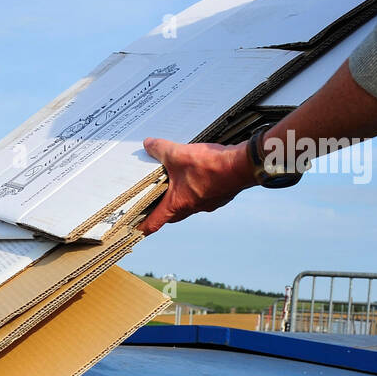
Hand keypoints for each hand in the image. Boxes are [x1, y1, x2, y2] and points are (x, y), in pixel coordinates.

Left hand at [137, 138, 259, 235]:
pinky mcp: (218, 197)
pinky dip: (196, 191)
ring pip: (188, 206)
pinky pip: (202, 197)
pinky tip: (195, 177)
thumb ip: (160, 149)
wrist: (242, 166)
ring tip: (172, 186)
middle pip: (170, 216)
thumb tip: (148, 144)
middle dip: (160, 212)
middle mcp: (191, 208)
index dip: (142, 227)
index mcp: (177, 204)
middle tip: (150, 205)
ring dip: (179, 199)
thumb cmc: (210, 166)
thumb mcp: (178, 154)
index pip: (154, 223)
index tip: (134, 231)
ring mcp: (207, 204)